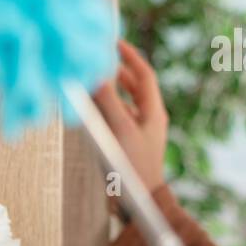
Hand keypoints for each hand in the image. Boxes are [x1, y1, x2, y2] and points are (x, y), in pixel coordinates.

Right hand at [93, 39, 167, 198]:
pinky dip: (106, 109)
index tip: (115, 42)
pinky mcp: (131, 145)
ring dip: (111, 90)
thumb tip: (96, 74)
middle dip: (119, 71)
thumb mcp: (119, 129)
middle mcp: (150, 119)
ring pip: (126, 102)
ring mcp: (141, 132)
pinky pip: (119, 119)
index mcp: (153, 112)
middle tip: (101, 59)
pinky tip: (91, 111)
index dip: (130, 56)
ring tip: (93, 81)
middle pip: (136, 87)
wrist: (140, 203)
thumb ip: (107, 100)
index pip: (144, 75)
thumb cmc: (133, 166)